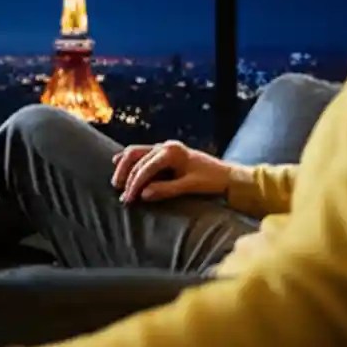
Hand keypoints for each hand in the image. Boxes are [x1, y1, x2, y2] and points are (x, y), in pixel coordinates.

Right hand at [111, 140, 232, 203]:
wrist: (229, 175)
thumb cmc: (211, 181)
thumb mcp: (189, 187)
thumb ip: (165, 190)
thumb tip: (142, 194)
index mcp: (172, 152)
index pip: (145, 168)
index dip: (134, 184)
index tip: (129, 200)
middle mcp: (166, 146)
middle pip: (135, 157)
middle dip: (126, 176)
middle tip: (121, 193)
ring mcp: (165, 147)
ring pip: (136, 152)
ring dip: (124, 166)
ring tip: (117, 182)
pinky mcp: (166, 151)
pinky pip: (141, 152)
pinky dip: (129, 159)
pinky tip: (118, 163)